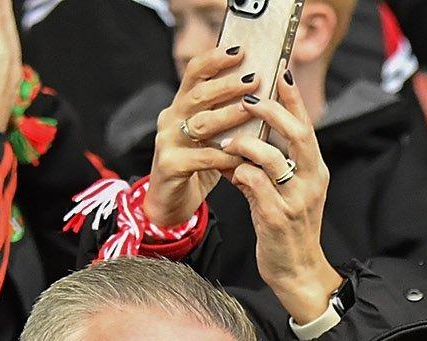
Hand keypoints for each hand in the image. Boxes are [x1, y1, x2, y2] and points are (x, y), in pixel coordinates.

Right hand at [143, 45, 263, 230]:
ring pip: (200, 123)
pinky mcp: (170, 166)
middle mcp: (171, 118)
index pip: (195, 73)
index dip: (215, 59)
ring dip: (228, 116)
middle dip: (227, 85)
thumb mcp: (210, 136)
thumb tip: (258, 93)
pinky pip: (202, 158)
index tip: (241, 50)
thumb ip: (224, 114)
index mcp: (182, 106)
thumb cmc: (196, 166)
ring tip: (251, 110)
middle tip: (254, 78)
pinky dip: (224, 156)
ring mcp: (168, 141)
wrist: (169, 203)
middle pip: (198, 94)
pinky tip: (242, 156)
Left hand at [226, 73, 341, 324]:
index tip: (279, 70)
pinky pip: (254, 185)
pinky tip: (228, 171)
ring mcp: (296, 200)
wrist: (297, 273)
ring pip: (272, 159)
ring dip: (247, 144)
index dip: (293, 98)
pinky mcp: (278, 218)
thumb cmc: (287, 230)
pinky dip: (239, 173)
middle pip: (297, 135)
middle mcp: (312, 182)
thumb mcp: (284, 192)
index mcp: (316, 171)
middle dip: (271, 112)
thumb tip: (240, 137)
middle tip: (248, 97)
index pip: (307, 126)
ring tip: (230, 140)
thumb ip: (266, 166)